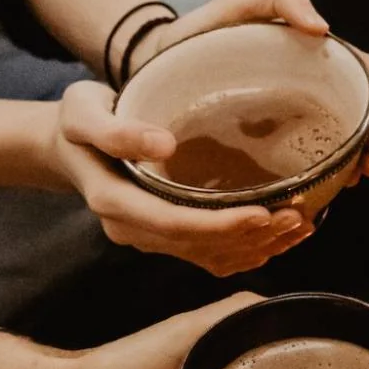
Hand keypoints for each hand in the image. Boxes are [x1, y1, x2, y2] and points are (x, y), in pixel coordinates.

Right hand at [48, 0, 349, 275]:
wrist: (68, 143)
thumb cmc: (78, 120)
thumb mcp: (84, 113)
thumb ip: (117, 131)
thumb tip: (163, 145)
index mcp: (113, 203)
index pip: (173, 225)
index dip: (220, 225)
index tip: (263, 214)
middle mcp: (132, 230)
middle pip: (198, 246)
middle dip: (250, 238)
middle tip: (298, 218)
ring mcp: (149, 238)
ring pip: (208, 256)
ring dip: (256, 248)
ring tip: (300, 228)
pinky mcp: (165, 237)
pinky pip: (208, 254)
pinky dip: (246, 250)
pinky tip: (279, 236)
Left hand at [136, 0, 368, 184]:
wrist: (156, 68)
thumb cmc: (199, 31)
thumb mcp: (238, 3)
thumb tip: (323, 30)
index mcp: (307, 56)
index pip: (358, 69)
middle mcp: (306, 87)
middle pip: (358, 109)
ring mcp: (290, 117)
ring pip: (340, 138)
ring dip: (359, 157)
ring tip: (358, 177)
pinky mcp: (270, 144)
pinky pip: (308, 159)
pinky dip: (329, 172)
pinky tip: (333, 187)